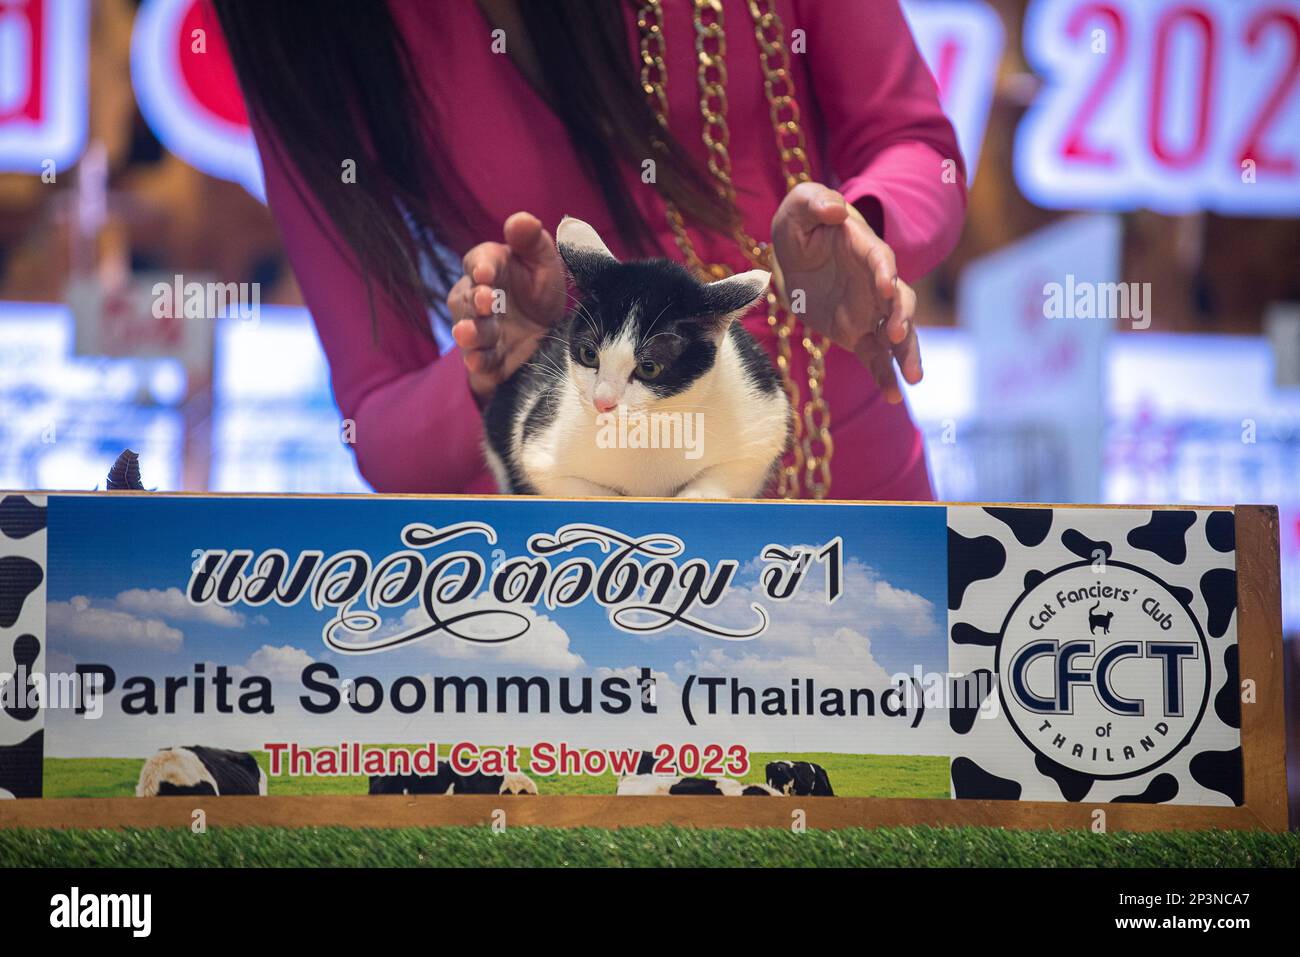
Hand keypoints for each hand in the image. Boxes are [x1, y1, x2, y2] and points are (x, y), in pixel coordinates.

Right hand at [448, 212, 566, 404]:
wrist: (549, 337)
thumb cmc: (539, 291)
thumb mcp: (544, 263)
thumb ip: (532, 241)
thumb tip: (522, 219)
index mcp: (488, 268)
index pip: (478, 261)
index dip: (481, 266)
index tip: (486, 271)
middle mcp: (475, 299)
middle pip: (468, 298)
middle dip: (476, 300)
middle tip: (487, 300)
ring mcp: (478, 331)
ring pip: (468, 330)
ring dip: (470, 332)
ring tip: (468, 332)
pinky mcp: (486, 361)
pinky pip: (477, 361)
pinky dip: (476, 362)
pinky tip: (477, 361)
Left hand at [770, 182, 920, 403]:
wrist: (797, 254)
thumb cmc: (803, 224)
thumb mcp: (800, 206)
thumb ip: (814, 202)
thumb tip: (834, 209)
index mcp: (863, 248)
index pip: (880, 259)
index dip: (885, 272)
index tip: (886, 287)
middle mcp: (875, 282)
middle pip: (900, 300)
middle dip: (902, 317)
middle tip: (897, 335)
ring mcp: (870, 310)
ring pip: (897, 334)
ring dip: (906, 353)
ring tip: (912, 378)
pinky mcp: (858, 333)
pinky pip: (875, 357)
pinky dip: (884, 376)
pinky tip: (893, 397)